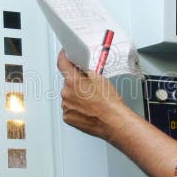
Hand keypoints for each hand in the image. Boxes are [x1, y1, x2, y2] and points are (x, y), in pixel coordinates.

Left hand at [56, 50, 176, 176]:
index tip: (64, 55)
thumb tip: (80, 69)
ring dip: (77, 96)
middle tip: (89, 87)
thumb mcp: (99, 78)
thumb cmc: (110, 103)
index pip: (62, 63)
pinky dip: (76, 107)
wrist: (114, 121)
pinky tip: (88, 109)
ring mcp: (66, 106)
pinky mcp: (67, 117)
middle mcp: (66, 93)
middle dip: (76, 83)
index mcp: (73, 81)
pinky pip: (70, 108)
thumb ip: (85, 72)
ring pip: (69, 96)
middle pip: (67, 82)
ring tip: (92, 101)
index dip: (63, 57)